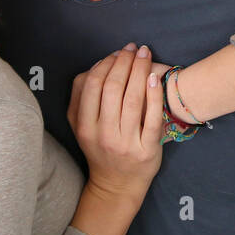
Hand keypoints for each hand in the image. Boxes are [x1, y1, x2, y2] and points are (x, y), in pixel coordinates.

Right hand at [67, 44, 163, 198]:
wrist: (117, 185)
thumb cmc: (100, 149)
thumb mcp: (81, 127)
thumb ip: (80, 99)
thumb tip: (96, 66)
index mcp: (84, 126)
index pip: (92, 85)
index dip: (106, 63)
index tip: (118, 52)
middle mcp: (103, 135)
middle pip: (113, 89)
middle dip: (124, 63)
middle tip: (134, 49)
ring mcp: (125, 143)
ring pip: (132, 99)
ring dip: (140, 71)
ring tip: (145, 54)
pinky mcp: (146, 150)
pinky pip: (152, 117)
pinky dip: (154, 94)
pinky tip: (154, 77)